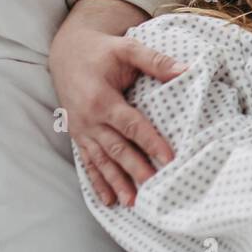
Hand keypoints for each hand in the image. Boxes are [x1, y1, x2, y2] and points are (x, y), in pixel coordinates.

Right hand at [50, 0, 183, 206]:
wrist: (66, 52)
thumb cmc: (101, 51)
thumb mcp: (127, 48)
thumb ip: (155, 61)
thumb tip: (185, 69)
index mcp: (101, 99)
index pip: (131, 125)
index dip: (150, 142)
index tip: (169, 159)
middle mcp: (88, 119)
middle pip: (116, 148)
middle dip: (135, 170)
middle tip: (153, 187)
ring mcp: (81, 130)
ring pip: (101, 161)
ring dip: (116, 183)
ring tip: (132, 202)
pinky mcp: (78, 135)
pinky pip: (87, 162)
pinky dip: (97, 182)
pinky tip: (108, 200)